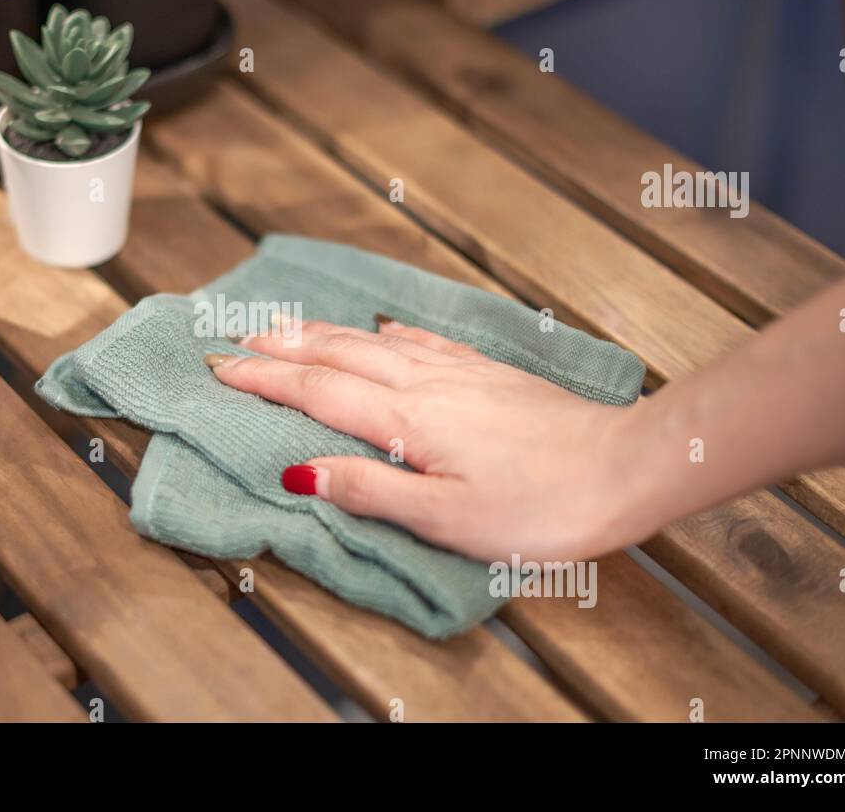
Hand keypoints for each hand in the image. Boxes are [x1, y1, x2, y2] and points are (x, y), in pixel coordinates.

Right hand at [207, 317, 638, 561]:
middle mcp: (424, 384)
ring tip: (287, 326)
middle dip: (281, 347)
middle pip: (337, 356)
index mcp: (406, 420)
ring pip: (374, 343)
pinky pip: (425, 342)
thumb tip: (299, 471)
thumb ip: (371, 490)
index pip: (316, 392)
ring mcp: (459, 374)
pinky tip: (384, 328)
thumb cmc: (538, 507)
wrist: (623, 468)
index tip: (220, 369)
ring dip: (323, 333)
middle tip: (235, 338)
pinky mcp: (489, 375)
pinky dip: (390, 332)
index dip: (264, 380)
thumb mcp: (447, 517)